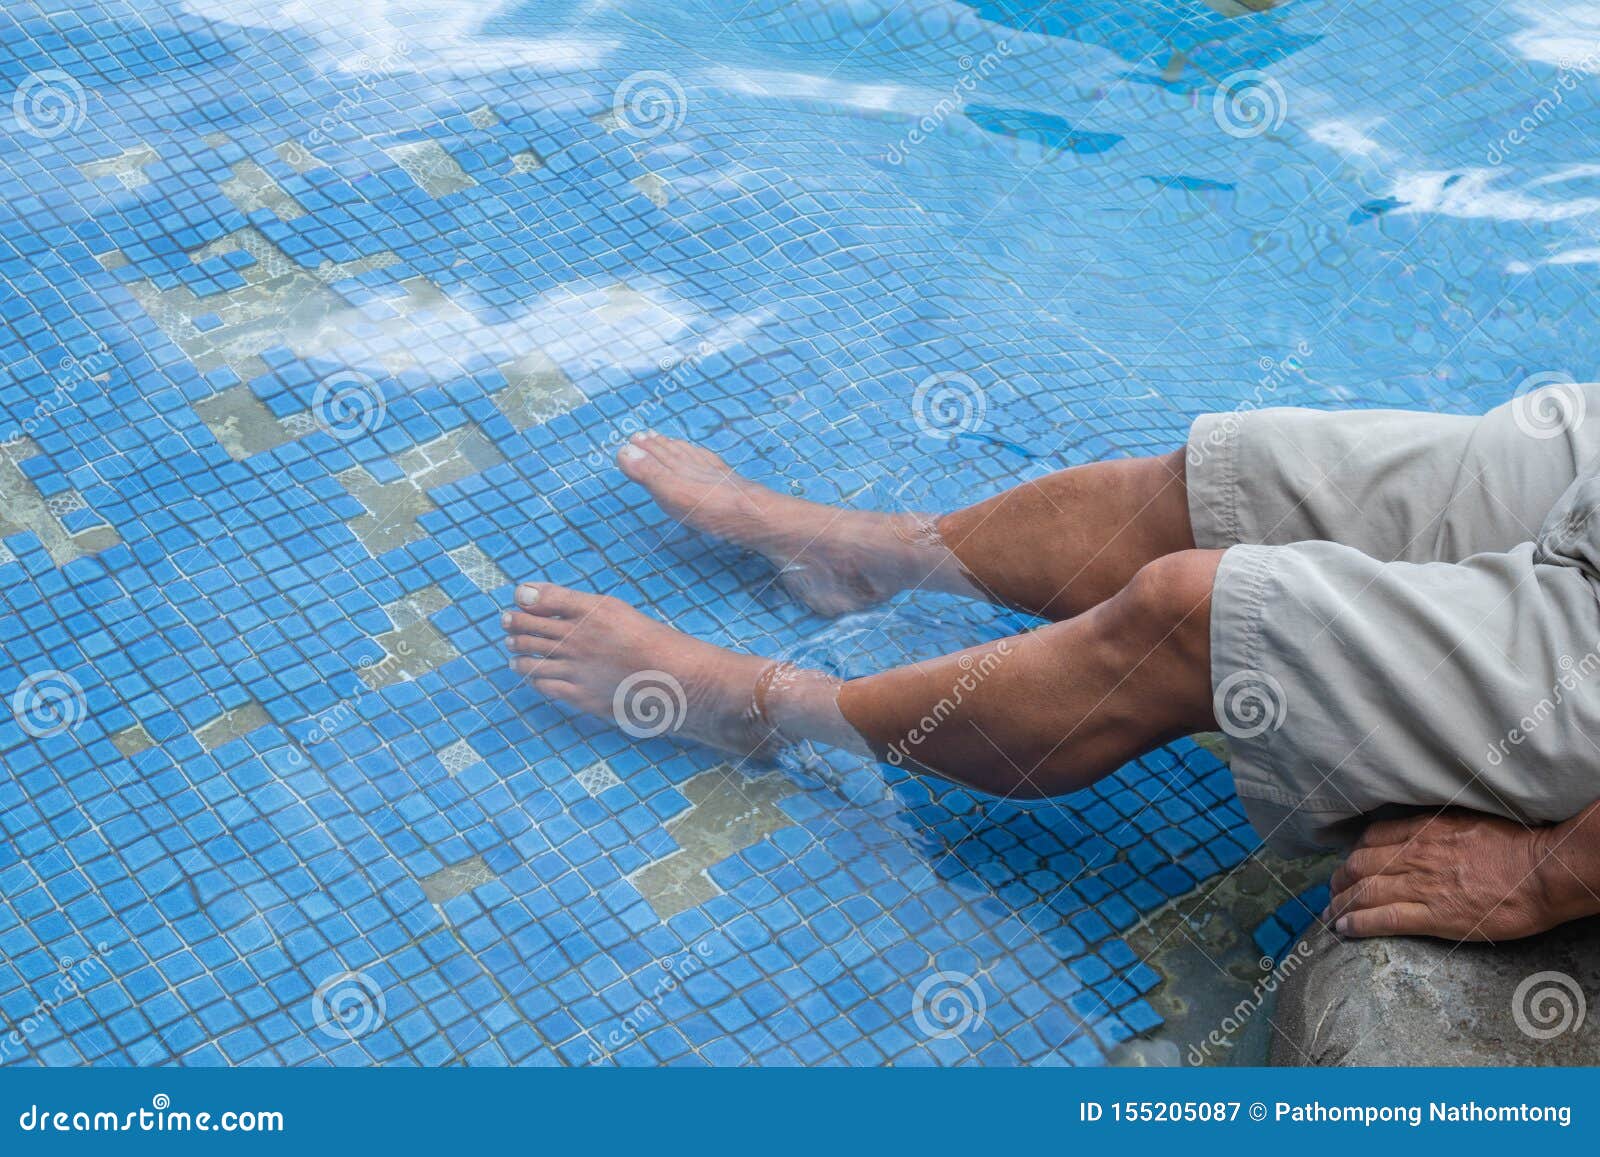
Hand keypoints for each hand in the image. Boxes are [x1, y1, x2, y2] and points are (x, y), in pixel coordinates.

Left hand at [1327, 809, 1567, 941]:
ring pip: (1365, 892)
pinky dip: (1357, 923)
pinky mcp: (1433, 916)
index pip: (1373, 837)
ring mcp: (1421, 885)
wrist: (1541, 872)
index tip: (1349, 863)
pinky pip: (1383, 919)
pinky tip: (1343, 929)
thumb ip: (1439, 826)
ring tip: (1330, 914)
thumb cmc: (1516, 846)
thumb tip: (1424, 831)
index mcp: (1424, 829)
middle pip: (1360, 865)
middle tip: (1332, 890)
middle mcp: (1414, 854)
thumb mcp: (1469, 820)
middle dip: (1340, 879)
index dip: (1355, 852)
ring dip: (1340, 904)